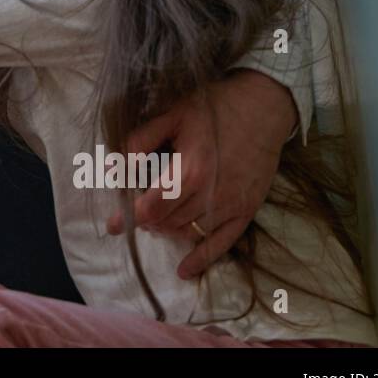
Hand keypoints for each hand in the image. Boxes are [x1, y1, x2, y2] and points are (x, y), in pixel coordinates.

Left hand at [105, 69, 297, 278]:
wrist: (264, 107)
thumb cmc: (215, 108)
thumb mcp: (172, 115)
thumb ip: (140, 141)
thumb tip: (115, 168)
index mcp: (190, 171)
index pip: (150, 207)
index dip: (127, 217)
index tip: (112, 225)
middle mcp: (211, 195)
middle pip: (166, 223)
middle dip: (146, 221)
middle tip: (135, 211)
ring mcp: (231, 206)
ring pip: (188, 232)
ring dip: (166, 231)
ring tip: (155, 221)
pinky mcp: (246, 211)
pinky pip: (222, 244)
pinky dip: (201, 259)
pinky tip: (184, 270)